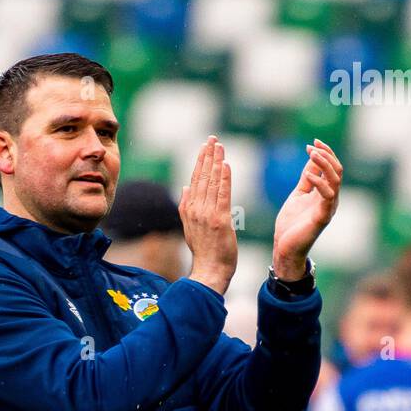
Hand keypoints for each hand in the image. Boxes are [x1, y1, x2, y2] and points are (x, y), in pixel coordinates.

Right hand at [180, 136, 237, 297]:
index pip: (194, 180)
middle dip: (208, 156)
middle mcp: (196, 210)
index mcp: (189, 210)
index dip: (200, 162)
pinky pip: (222, 195)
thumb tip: (184, 187)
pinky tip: (225, 165)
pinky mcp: (220, 220)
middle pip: (202, 177)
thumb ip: (186, 207)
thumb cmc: (204, 252)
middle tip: (213, 138)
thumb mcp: (190, 228)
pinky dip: (224, 179)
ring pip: (211, 183)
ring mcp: (207, 215)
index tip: (205, 146)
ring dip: (216, 162)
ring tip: (220, 146)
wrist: (210, 271)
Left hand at [272, 140, 342, 280]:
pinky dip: (319, 182)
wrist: (285, 248)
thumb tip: (312, 157)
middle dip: (326, 155)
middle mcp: (331, 199)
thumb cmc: (291, 224)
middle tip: (312, 146)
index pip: (332, 168)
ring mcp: (328, 208)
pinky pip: (327, 196)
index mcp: (325, 193)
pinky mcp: (323, 217)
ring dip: (324, 164)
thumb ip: (307, 178)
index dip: (325, 153)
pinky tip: (307, 175)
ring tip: (312, 154)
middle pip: (337, 171)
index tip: (312, 142)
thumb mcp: (298, 194)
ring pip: (335, 180)